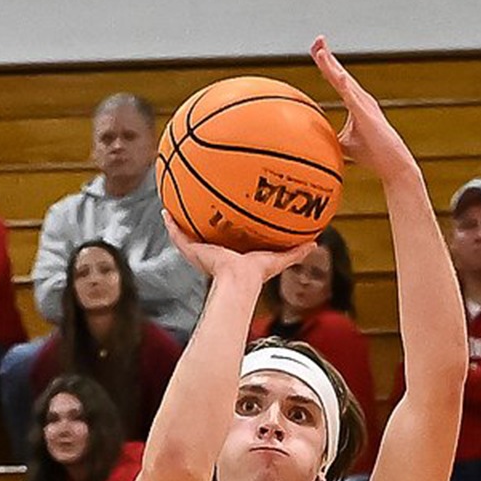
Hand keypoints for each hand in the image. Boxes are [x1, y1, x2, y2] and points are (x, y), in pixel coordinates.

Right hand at [160, 209, 310, 283]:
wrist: (238, 279)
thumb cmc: (256, 273)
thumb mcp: (279, 258)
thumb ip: (296, 252)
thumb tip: (315, 242)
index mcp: (232, 253)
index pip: (227, 236)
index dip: (224, 224)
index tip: (224, 210)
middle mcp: (214, 251)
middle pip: (205, 232)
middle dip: (201, 218)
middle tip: (198, 200)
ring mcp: (201, 250)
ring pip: (188, 232)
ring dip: (181, 218)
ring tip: (175, 201)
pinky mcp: (192, 249)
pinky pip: (177, 234)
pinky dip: (170, 223)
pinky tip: (165, 210)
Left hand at [309, 36, 417, 182]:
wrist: (392, 164)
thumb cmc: (371, 154)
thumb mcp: (344, 144)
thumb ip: (331, 138)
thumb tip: (314, 141)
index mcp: (355, 101)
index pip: (337, 78)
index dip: (327, 63)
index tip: (317, 49)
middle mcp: (360, 98)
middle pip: (340, 73)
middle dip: (328, 55)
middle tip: (317, 39)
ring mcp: (364, 104)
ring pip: (344, 80)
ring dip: (332, 65)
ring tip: (321, 51)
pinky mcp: (366, 114)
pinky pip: (351, 96)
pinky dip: (343, 84)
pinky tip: (335, 74)